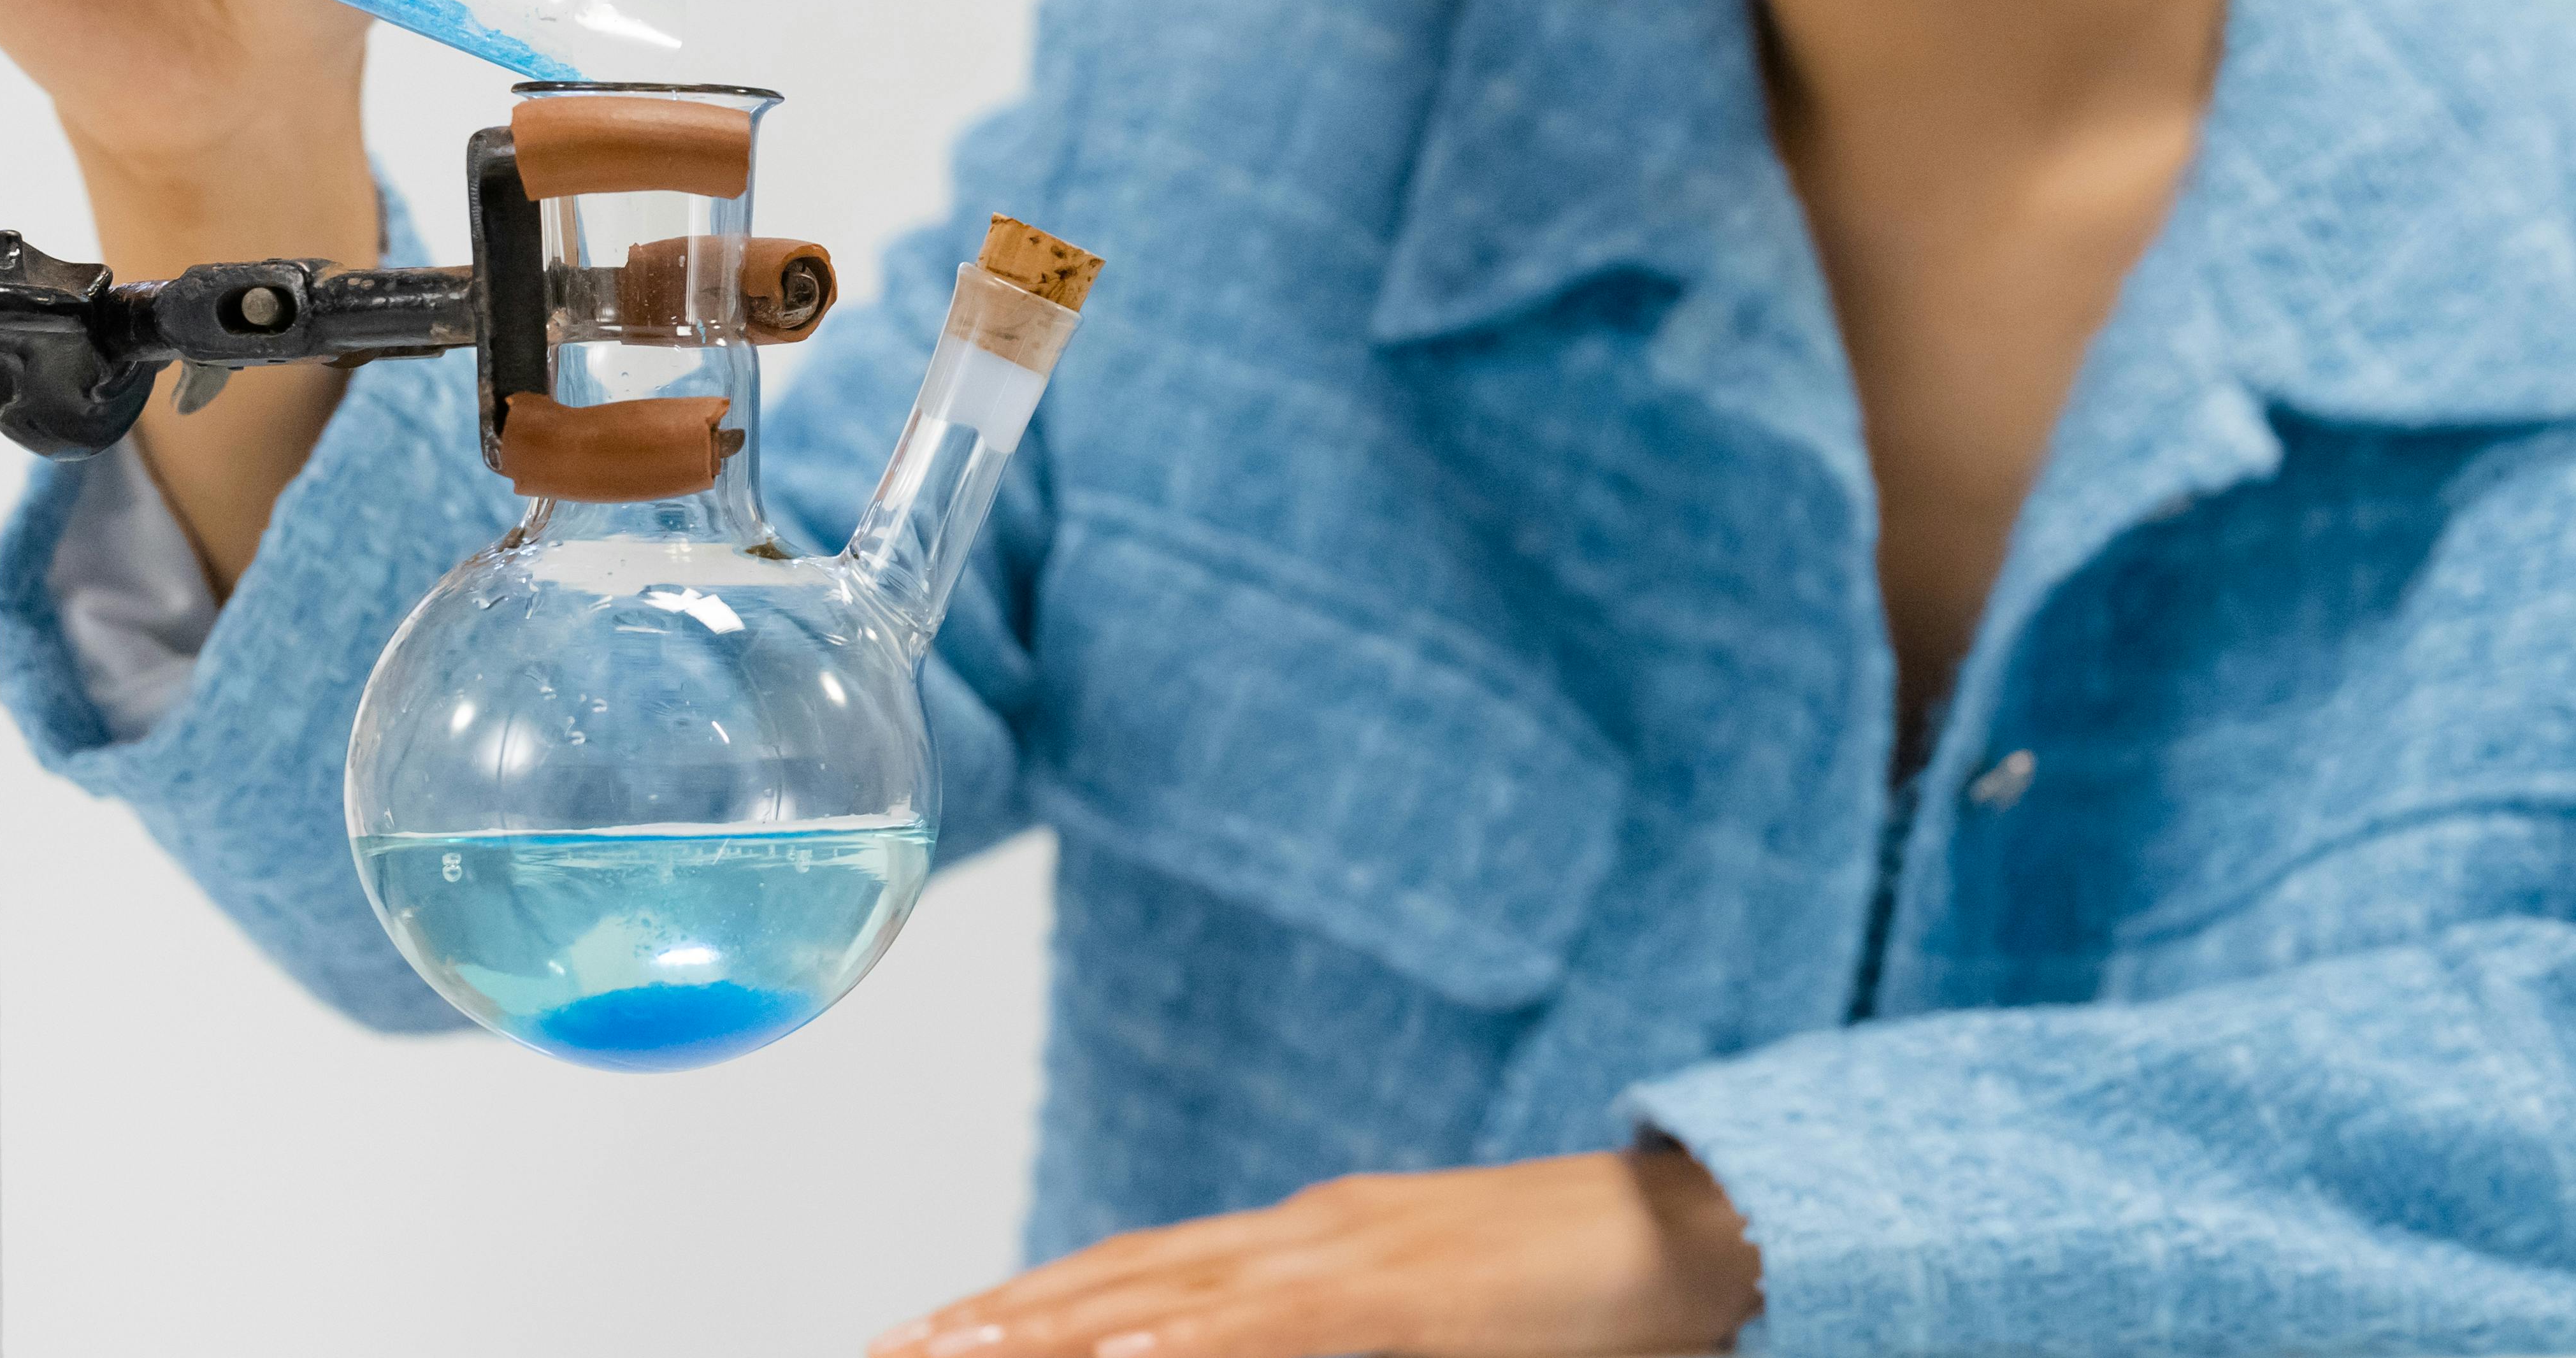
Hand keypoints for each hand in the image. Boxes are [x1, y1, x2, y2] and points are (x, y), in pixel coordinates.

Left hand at [869, 1148, 1761, 1357]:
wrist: (1690, 1230)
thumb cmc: (1568, 1285)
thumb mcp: (1422, 1318)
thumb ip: (1324, 1328)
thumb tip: (1211, 1348)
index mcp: (1311, 1238)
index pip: (1135, 1269)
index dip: (1025, 1300)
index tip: (926, 1333)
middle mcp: (1310, 1232)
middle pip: (1123, 1275)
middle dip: (995, 1318)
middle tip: (885, 1350)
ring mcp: (1357, 1256)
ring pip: (1170, 1296)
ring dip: (1051, 1329)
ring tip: (946, 1357)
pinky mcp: (1409, 1296)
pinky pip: (1278, 1325)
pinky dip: (1192, 1339)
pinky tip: (1118, 1356)